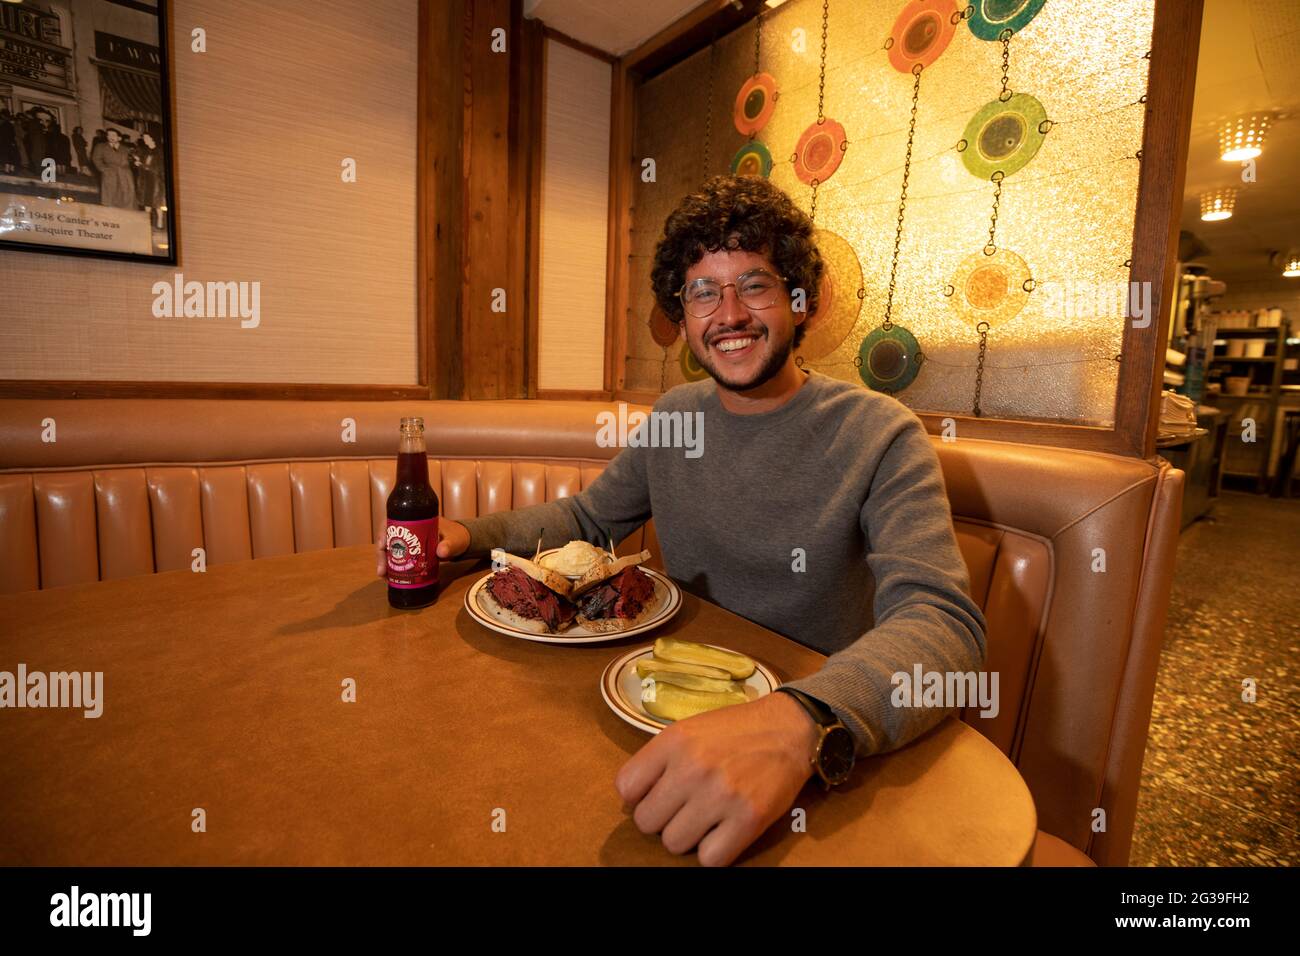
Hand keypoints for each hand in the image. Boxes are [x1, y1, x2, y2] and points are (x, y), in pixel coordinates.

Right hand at [375, 517, 469, 576]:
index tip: (381, 545)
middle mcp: (408, 529)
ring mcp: (408, 541)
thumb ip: (450, 545)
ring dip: (384, 562)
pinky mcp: (410, 552)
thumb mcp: (454, 540)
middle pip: (387, 537)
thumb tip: (441, 551)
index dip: (383, 532)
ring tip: (384, 576)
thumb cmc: (457, 536)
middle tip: (382, 570)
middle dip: (381, 553)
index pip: (393, 521)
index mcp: (416, 519)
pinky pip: (396, 557)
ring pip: (389, 549)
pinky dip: (391, 566)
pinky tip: (389, 577)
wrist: (461, 543)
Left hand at [614, 690, 819, 865]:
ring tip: (705, 818)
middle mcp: (693, 768)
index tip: (656, 794)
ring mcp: (720, 795)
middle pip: (647, 822)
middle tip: (683, 808)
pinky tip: (723, 831)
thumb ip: (659, 759)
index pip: (625, 788)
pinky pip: (709, 859)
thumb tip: (633, 797)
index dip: (638, 796)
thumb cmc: (734, 731)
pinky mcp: (748, 819)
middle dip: (662, 818)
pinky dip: (714, 851)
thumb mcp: (689, 730)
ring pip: (674, 844)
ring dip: (687, 836)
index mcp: (674, 741)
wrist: (788, 729)